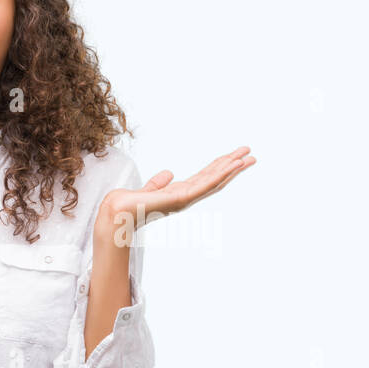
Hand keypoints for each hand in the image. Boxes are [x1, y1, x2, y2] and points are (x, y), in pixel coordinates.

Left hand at [100, 146, 255, 231]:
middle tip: (252, 154)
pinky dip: (221, 174)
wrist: (116, 213)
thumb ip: (158, 183)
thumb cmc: (128, 205)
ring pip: (215, 180)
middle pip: (215, 178)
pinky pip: (206, 184)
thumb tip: (169, 173)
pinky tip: (232, 166)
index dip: (221, 168)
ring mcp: (186, 198)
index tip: (235, 158)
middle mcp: (186, 197)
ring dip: (232, 168)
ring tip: (248, 157)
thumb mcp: (148, 189)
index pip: (205, 178)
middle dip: (233, 167)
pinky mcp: (182, 198)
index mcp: (180, 194)